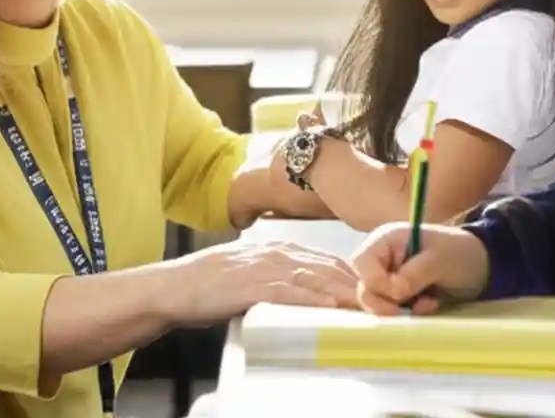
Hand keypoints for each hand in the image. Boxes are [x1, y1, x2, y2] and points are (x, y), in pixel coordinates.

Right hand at [170, 241, 358, 325]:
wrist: (173, 288)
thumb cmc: (209, 283)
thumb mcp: (250, 270)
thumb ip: (278, 274)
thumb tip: (305, 288)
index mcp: (278, 248)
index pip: (326, 259)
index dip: (352, 274)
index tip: (375, 288)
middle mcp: (275, 253)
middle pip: (326, 267)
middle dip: (357, 283)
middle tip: (382, 298)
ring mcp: (263, 269)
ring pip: (313, 278)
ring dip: (343, 292)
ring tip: (368, 304)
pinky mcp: (250, 288)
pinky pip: (288, 294)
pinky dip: (312, 299)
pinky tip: (330, 306)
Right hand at [350, 222, 489, 315]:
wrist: (482, 266)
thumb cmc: (460, 253)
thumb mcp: (439, 259)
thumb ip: (414, 273)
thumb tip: (393, 291)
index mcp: (385, 239)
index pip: (362, 264)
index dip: (377, 283)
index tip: (401, 292)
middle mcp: (382, 258)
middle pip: (365, 287)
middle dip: (388, 302)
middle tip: (414, 307)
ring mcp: (389, 277)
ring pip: (377, 303)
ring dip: (402, 310)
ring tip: (428, 303)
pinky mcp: (399, 295)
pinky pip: (392, 310)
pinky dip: (409, 313)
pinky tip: (430, 305)